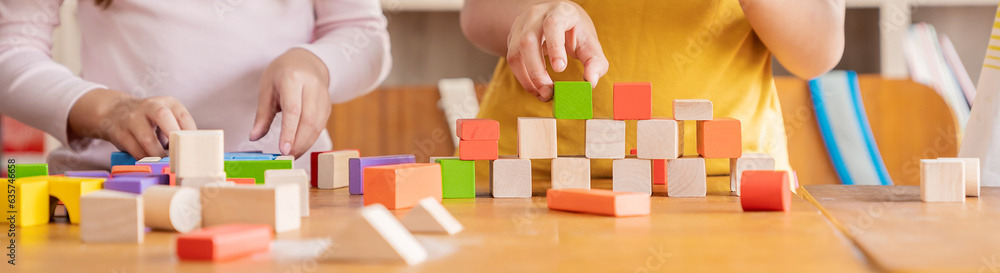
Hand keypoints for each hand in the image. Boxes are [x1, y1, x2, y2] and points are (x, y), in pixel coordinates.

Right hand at [68, 89, 196, 158]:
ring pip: (147, 139)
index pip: (183, 116)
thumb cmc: (150, 118)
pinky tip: (151, 163)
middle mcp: (149, 107)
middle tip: (180, 155)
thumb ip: (180, 128)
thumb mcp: (167, 115)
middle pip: (162, 117)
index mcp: (168, 103)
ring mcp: (132, 119)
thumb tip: (195, 151)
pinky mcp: (119, 133)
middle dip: (173, 137)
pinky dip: (145, 159)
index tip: (194, 149)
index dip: (190, 134)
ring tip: (166, 163)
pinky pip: (135, 151)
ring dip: (158, 155)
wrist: (114, 111)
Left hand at [250, 48, 330, 157]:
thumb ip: (263, 115)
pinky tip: (300, 146)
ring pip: (317, 125)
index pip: (293, 110)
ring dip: (305, 144)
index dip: (289, 132)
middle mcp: (312, 87)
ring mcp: (323, 96)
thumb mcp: (267, 89)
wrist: (306, 62)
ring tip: (292, 155)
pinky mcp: (328, 105)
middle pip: (308, 120)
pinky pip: (321, 126)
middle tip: (286, 157)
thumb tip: (254, 137)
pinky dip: (310, 139)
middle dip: (298, 142)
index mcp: (293, 79)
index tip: (283, 150)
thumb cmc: (282, 74)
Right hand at [507, 1, 608, 101]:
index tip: (560, 69)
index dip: (555, 46)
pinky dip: (523, 78)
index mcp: (560, 12)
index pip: (553, 24)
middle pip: (528, 41)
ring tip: (543, 94)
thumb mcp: (590, 45)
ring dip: (527, 78)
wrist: (557, 20)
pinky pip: (511, 59)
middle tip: (549, 92)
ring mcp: (521, 25)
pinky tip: (535, 89)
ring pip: (515, 53)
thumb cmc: (575, 33)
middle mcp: (536, 15)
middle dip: (537, 71)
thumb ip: (595, 63)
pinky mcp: (512, 37)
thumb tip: (591, 82)